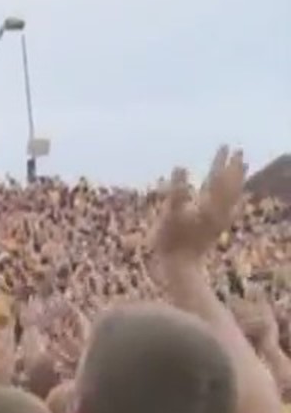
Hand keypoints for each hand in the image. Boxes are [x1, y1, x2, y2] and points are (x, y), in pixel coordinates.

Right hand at [151, 146, 246, 266]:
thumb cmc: (171, 240)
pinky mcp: (217, 228)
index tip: (225, 146)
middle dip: (234, 168)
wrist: (180, 267)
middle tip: (239, 152)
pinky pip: (231, 207)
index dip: (221, 161)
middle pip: (231, 185)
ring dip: (238, 180)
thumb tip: (180, 166)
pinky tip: (235, 197)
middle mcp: (220, 211)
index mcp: (209, 205)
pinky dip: (234, 197)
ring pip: (234, 196)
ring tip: (243, 168)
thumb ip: (176, 190)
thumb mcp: (170, 213)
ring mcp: (221, 220)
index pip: (218, 178)